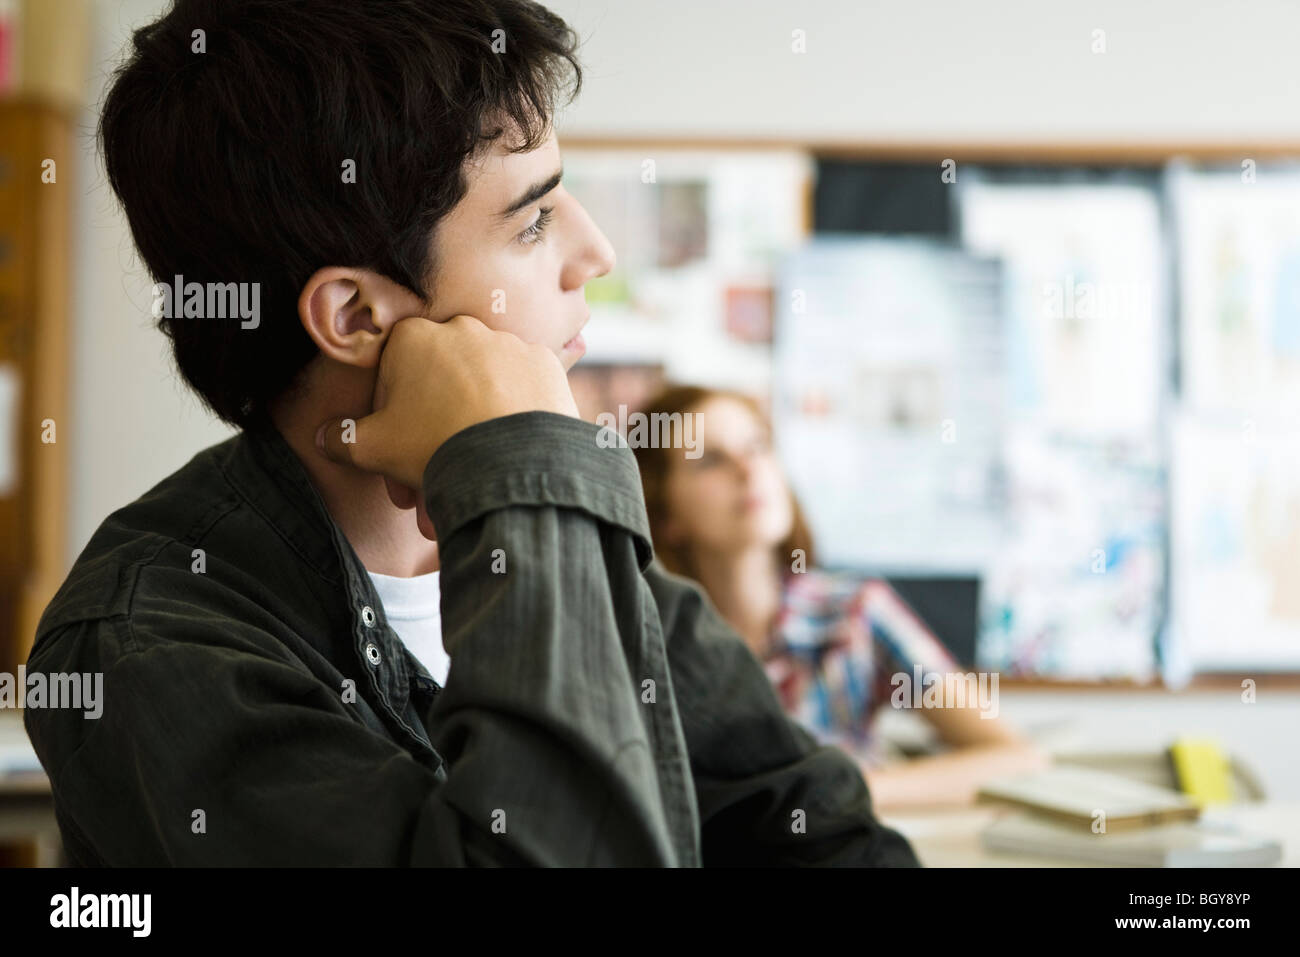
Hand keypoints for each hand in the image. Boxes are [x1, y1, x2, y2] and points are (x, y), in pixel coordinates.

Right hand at [314, 315, 578, 489]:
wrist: (512, 460)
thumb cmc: (435, 445)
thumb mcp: (373, 448)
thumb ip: (342, 439)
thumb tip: (324, 438)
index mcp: (413, 338)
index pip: (393, 381)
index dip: (390, 429)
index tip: (396, 465)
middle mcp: (462, 328)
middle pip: (438, 389)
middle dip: (430, 438)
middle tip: (433, 483)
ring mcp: (507, 343)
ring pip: (479, 391)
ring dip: (471, 430)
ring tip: (471, 479)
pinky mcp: (543, 364)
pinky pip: (520, 391)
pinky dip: (511, 418)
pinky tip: (506, 452)